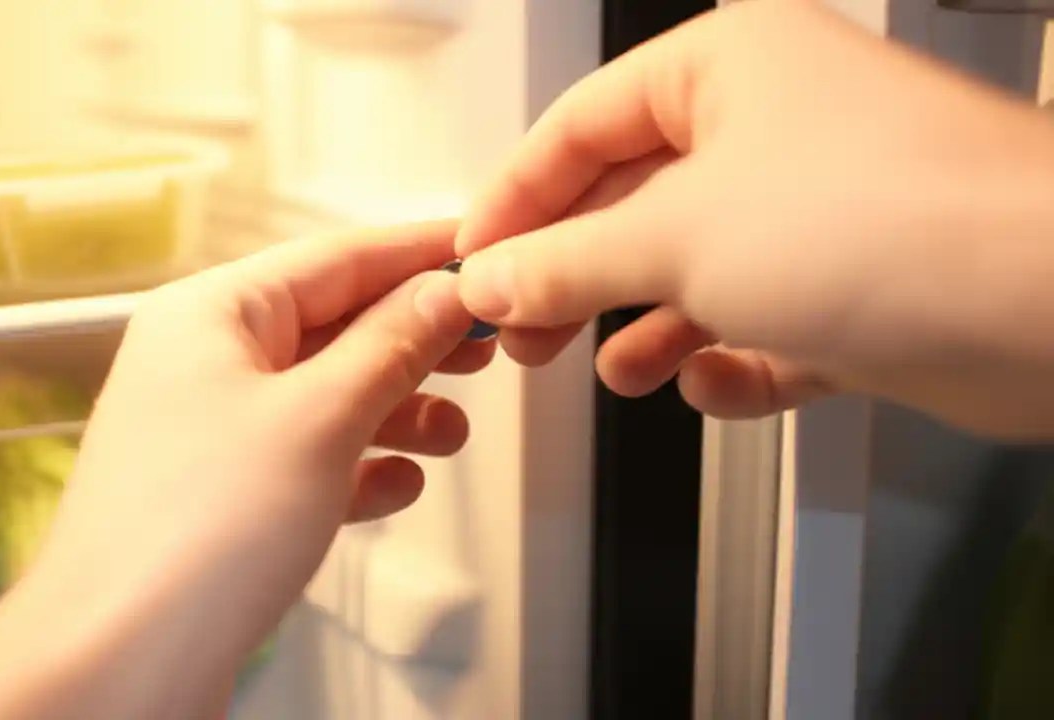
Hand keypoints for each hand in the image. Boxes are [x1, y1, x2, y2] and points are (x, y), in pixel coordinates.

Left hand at [45, 220, 489, 710]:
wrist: (116, 666)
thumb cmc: (189, 538)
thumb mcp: (317, 421)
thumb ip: (389, 348)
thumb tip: (441, 294)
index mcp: (210, 317)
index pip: (337, 259)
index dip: (419, 255)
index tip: (482, 254)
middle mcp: (205, 366)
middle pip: (335, 327)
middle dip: (415, 338)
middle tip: (486, 339)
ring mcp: (213, 435)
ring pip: (327, 399)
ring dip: (397, 410)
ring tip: (451, 430)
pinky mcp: (225, 500)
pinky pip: (310, 461)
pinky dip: (360, 468)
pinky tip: (397, 485)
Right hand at [455, 0, 1053, 437]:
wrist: (1050, 305)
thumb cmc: (891, 222)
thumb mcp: (676, 239)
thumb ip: (566, 263)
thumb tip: (493, 280)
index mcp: (727, 68)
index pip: (581, 126)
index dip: (515, 199)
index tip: (472, 260)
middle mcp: (776, 127)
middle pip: (635, 202)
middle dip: (578, 275)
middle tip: (526, 330)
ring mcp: (822, 208)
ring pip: (699, 269)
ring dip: (649, 326)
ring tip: (610, 368)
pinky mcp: (861, 287)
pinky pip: (766, 324)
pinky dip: (731, 361)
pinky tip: (712, 385)